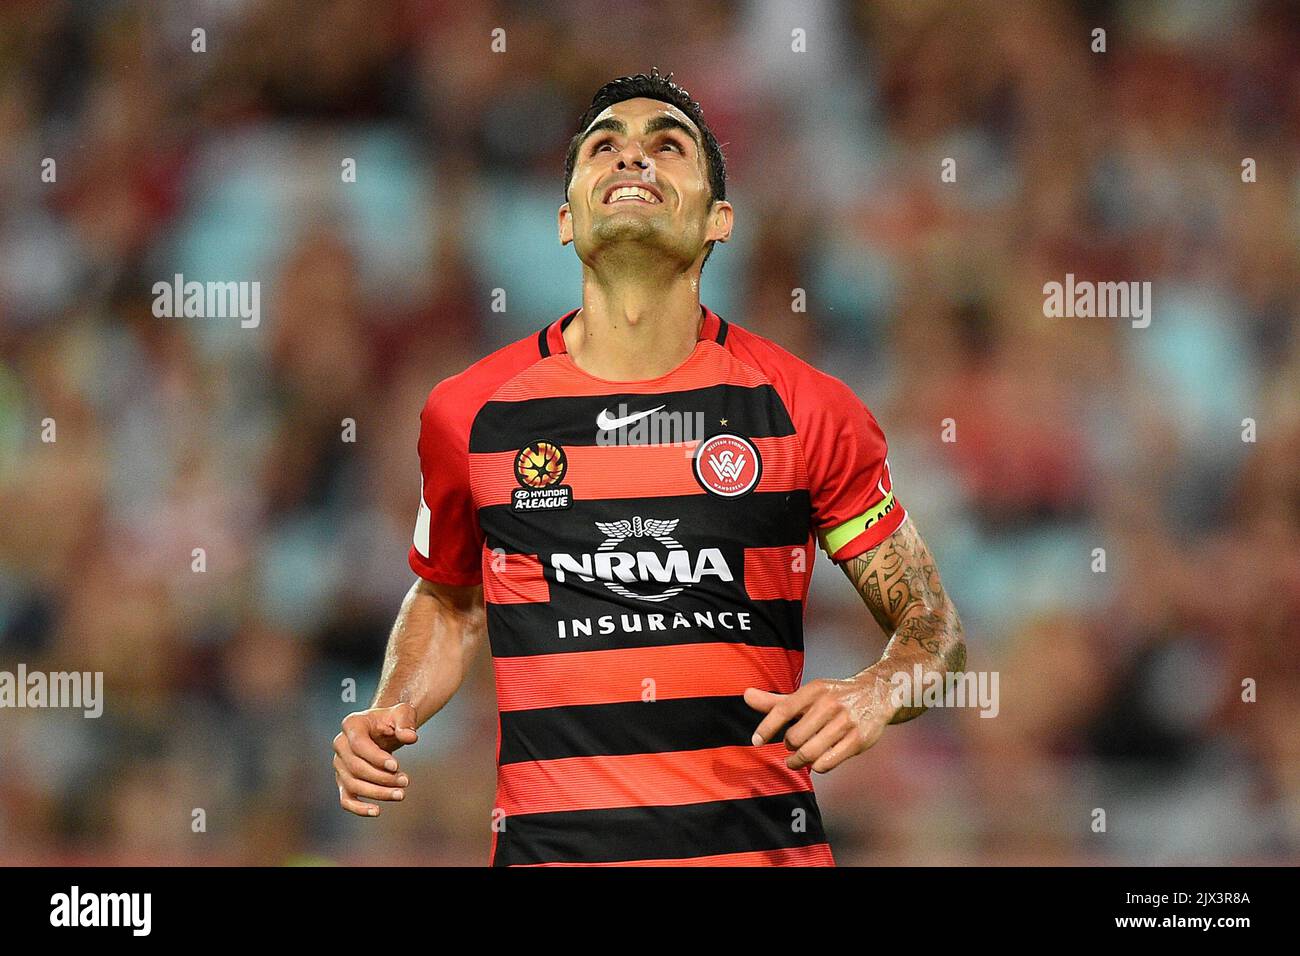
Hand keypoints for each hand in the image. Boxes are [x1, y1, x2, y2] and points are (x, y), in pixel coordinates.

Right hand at [333, 702, 419, 816]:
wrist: (384, 728)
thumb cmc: (392, 720)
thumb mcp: (402, 714)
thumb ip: (406, 723)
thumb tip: (410, 738)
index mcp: (352, 724)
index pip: (358, 745)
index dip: (376, 757)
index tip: (396, 766)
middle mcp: (340, 744)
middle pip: (356, 767)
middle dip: (381, 778)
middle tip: (405, 781)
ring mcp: (339, 764)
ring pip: (353, 785)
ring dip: (377, 793)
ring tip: (400, 794)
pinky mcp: (343, 781)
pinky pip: (346, 799)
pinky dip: (359, 808)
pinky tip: (377, 811)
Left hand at [744, 670, 898, 772]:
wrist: (878, 693)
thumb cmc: (834, 696)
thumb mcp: (807, 695)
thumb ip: (776, 701)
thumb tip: (745, 695)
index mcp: (815, 690)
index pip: (783, 709)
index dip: (766, 727)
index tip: (756, 741)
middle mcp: (830, 704)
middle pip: (795, 737)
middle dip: (789, 746)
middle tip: (790, 746)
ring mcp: (846, 722)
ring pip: (810, 753)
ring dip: (798, 761)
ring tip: (796, 760)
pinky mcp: (858, 740)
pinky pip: (827, 763)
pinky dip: (817, 766)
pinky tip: (816, 762)